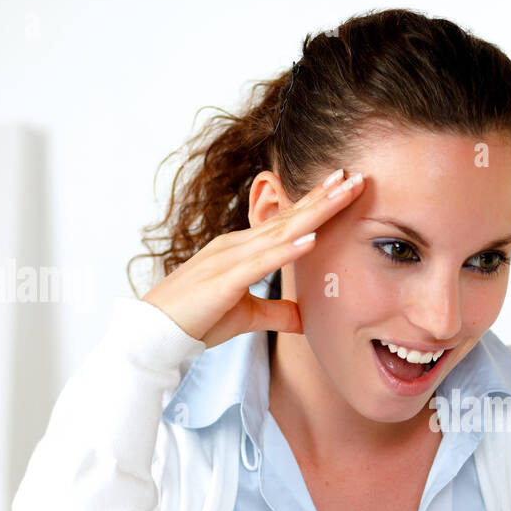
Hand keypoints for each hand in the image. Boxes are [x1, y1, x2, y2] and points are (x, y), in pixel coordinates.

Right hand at [142, 168, 365, 347]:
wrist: (154, 334)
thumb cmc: (196, 321)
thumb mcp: (247, 317)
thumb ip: (277, 314)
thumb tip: (307, 319)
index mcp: (241, 249)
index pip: (286, 221)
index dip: (316, 203)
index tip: (343, 186)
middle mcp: (237, 246)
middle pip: (289, 217)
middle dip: (324, 197)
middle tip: (355, 176)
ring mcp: (230, 260)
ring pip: (281, 231)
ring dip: (315, 212)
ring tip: (342, 194)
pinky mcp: (225, 281)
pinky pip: (262, 263)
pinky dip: (288, 250)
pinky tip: (312, 240)